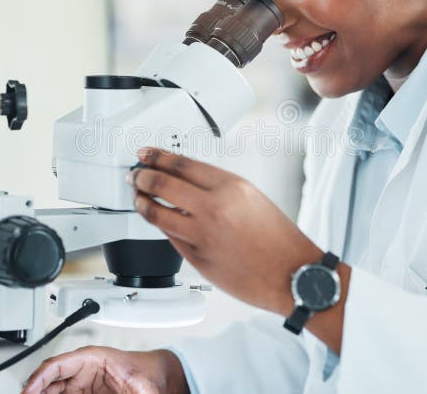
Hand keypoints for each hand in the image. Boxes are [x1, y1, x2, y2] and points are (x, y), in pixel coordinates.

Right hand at [22, 347, 187, 393]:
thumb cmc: (147, 373)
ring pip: (53, 390)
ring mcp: (82, 383)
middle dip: (34, 391)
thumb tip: (120, 392)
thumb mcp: (141, 388)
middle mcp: (83, 369)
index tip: (27, 392)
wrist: (157, 377)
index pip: (57, 365)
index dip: (38, 379)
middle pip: (49, 380)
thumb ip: (133, 392)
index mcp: (93, 358)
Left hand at [128, 147, 323, 315]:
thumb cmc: (278, 238)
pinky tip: (158, 221)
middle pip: (162, 184)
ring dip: (141, 202)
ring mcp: (203, 235)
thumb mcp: (252, 198)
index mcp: (231, 187)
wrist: (292, 274)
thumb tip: (185, 183)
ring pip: (157, 214)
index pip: (182, 164)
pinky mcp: (197, 259)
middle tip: (134, 174)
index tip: (146, 153)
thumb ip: (218, 188)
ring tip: (137, 197)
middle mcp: (215, 208)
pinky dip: (160, 226)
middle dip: (141, 176)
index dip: (157, 156)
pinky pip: (170, 237)